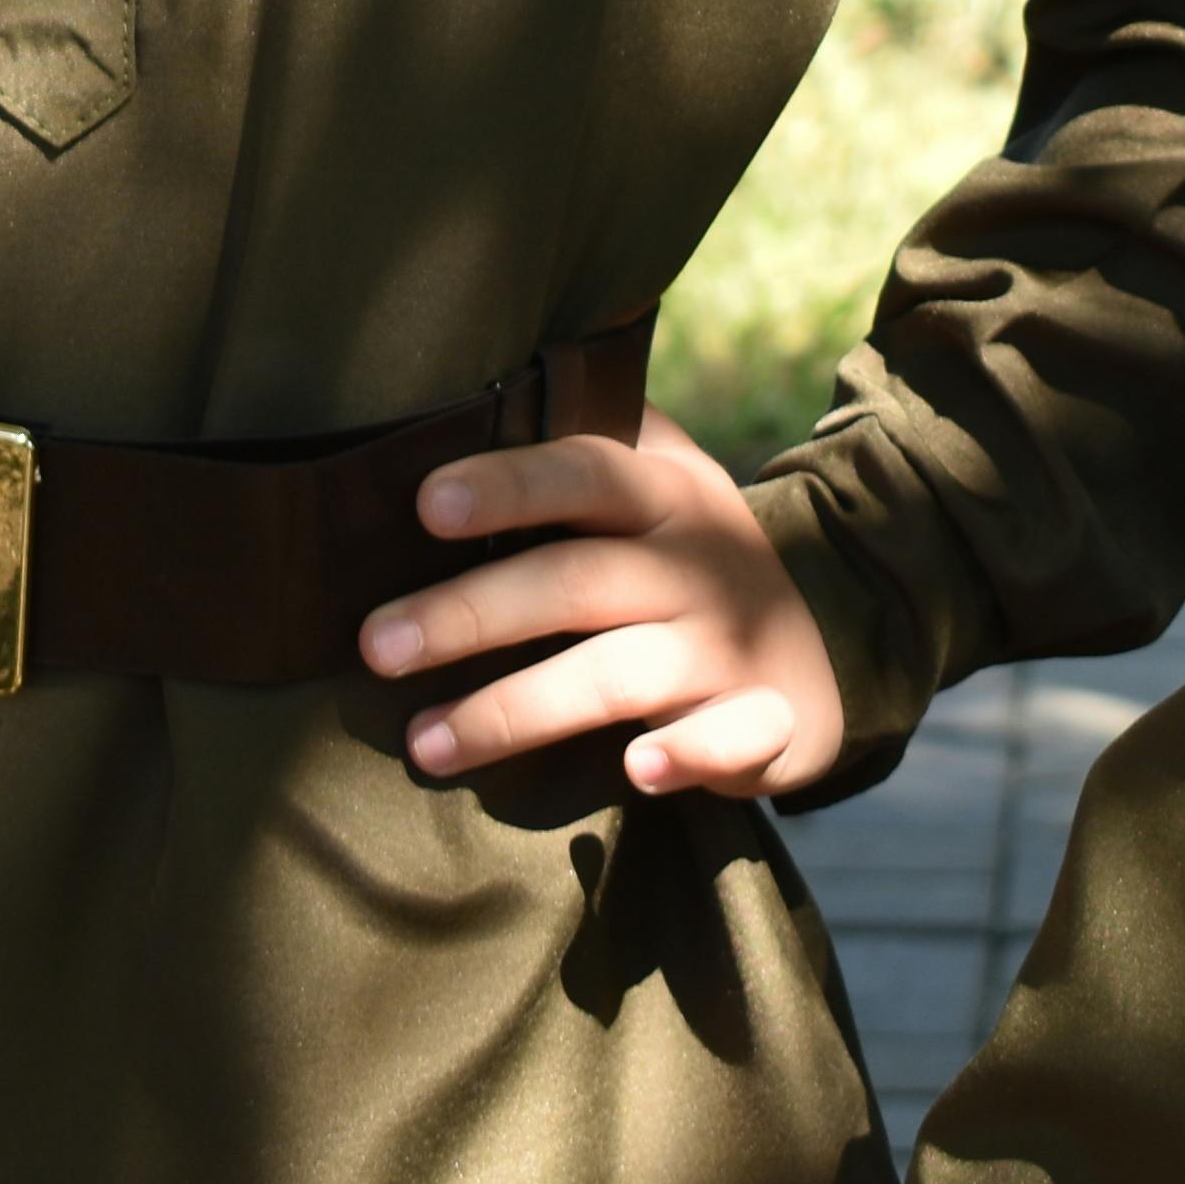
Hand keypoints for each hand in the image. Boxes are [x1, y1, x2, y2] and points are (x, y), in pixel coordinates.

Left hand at [357, 409, 845, 791]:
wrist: (809, 650)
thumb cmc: (677, 556)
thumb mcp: (648, 485)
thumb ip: (565, 448)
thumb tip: (434, 411)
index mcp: (663, 492)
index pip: (584, 472)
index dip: (509, 484)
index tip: (427, 506)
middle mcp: (696, 563)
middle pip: (575, 581)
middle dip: (471, 613)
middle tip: (376, 646)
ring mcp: (729, 646)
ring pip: (619, 674)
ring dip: (517, 710)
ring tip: (424, 743)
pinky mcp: (763, 724)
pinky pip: (732, 738)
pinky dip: (690, 755)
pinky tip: (637, 772)